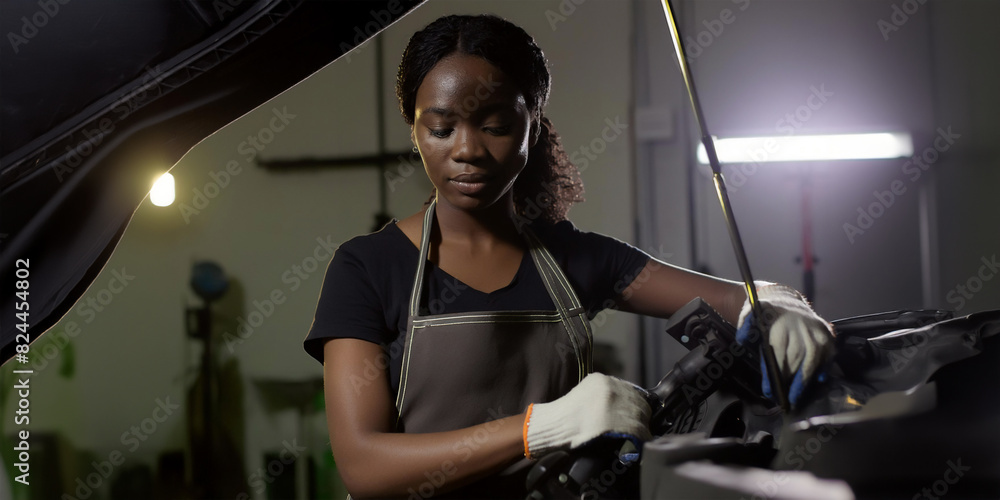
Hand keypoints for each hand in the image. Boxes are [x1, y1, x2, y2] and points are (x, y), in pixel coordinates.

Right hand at [523, 373, 651, 458]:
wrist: (554, 426)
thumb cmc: (566, 414)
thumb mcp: (584, 392)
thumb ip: (603, 392)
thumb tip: (622, 402)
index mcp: (602, 379)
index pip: (630, 389)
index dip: (634, 403)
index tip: (633, 412)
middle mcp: (611, 387)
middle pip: (638, 401)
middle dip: (640, 415)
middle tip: (638, 426)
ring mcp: (615, 404)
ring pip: (640, 416)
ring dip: (642, 427)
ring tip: (639, 435)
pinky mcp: (617, 421)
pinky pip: (638, 430)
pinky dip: (641, 437)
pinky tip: (639, 442)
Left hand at [736, 283, 834, 405]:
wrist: (786, 299)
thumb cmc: (767, 313)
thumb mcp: (751, 313)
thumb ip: (745, 325)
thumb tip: (742, 340)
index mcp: (781, 325)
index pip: (778, 356)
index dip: (774, 376)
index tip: (770, 392)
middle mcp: (801, 329)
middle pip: (796, 361)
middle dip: (789, 382)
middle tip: (783, 399)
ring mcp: (816, 332)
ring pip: (812, 361)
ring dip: (804, 381)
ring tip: (797, 396)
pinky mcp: (827, 334)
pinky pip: (828, 355)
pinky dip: (823, 368)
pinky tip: (817, 380)